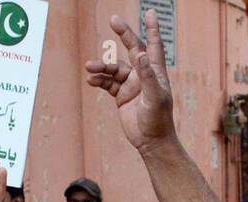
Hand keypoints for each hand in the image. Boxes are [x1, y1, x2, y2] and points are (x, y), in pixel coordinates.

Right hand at [84, 12, 176, 154]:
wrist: (151, 142)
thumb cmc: (158, 121)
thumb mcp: (154, 98)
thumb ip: (147, 76)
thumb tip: (141, 54)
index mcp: (155, 73)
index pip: (154, 46)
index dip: (152, 28)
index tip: (150, 12)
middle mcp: (143, 75)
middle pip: (132, 49)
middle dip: (123, 34)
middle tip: (113, 19)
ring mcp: (132, 85)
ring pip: (114, 69)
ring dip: (102, 67)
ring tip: (89, 68)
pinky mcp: (121, 96)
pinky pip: (107, 83)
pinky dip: (99, 80)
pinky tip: (91, 80)